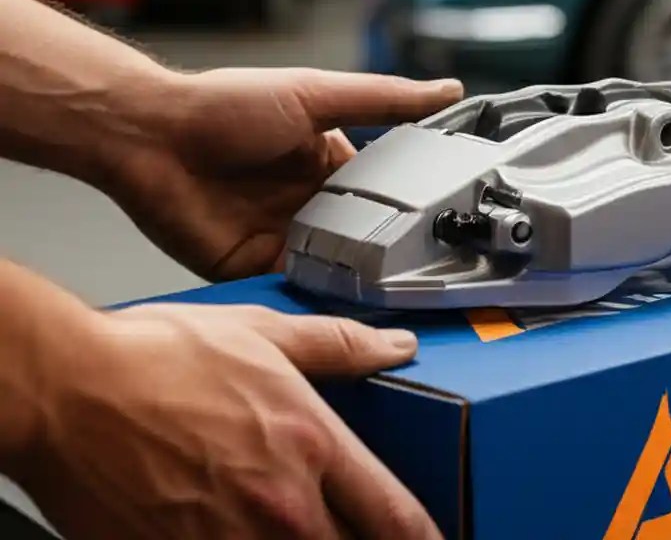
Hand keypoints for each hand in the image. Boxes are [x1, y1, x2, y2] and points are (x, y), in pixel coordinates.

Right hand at [13, 301, 442, 539]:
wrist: (65, 389)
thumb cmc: (154, 358)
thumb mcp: (262, 334)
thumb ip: (339, 346)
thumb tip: (395, 345)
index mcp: (311, 444)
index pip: (395, 516)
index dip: (423, 539)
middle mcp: (280, 503)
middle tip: (352, 531)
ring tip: (284, 529)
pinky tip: (230, 536)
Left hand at [108, 68, 462, 280]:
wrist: (147, 137)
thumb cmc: (223, 105)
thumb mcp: (318, 94)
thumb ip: (384, 101)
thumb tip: (448, 90)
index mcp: (328, 162)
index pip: (384, 192)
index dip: (413, 208)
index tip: (449, 224)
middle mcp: (307, 201)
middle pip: (364, 235)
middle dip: (390, 251)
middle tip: (428, 268)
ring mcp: (280, 235)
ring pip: (335, 265)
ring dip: (357, 277)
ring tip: (394, 291)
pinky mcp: (250, 266)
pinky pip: (294, 286)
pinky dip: (316, 294)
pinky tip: (343, 301)